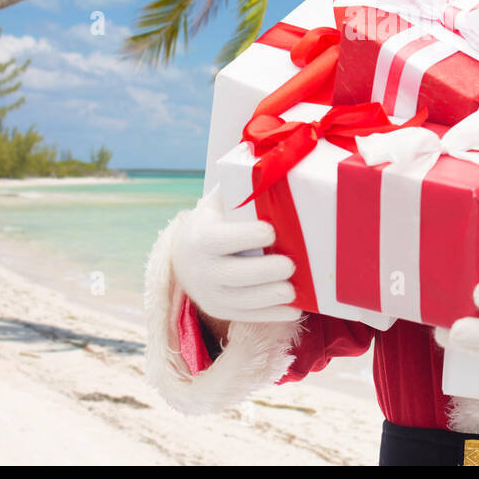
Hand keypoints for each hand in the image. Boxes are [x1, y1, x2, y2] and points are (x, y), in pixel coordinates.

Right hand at [168, 187, 300, 322]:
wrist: (184, 257)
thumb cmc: (215, 222)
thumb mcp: (219, 203)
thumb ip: (239, 188)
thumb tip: (269, 162)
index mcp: (201, 238)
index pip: (221, 239)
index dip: (246, 236)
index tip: (271, 231)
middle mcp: (202, 269)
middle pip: (234, 275)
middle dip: (264, 272)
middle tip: (290, 265)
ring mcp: (210, 293)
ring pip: (242, 300)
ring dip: (270, 297)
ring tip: (293, 289)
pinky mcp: (220, 310)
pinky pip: (248, 316)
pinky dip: (272, 315)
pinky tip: (294, 309)